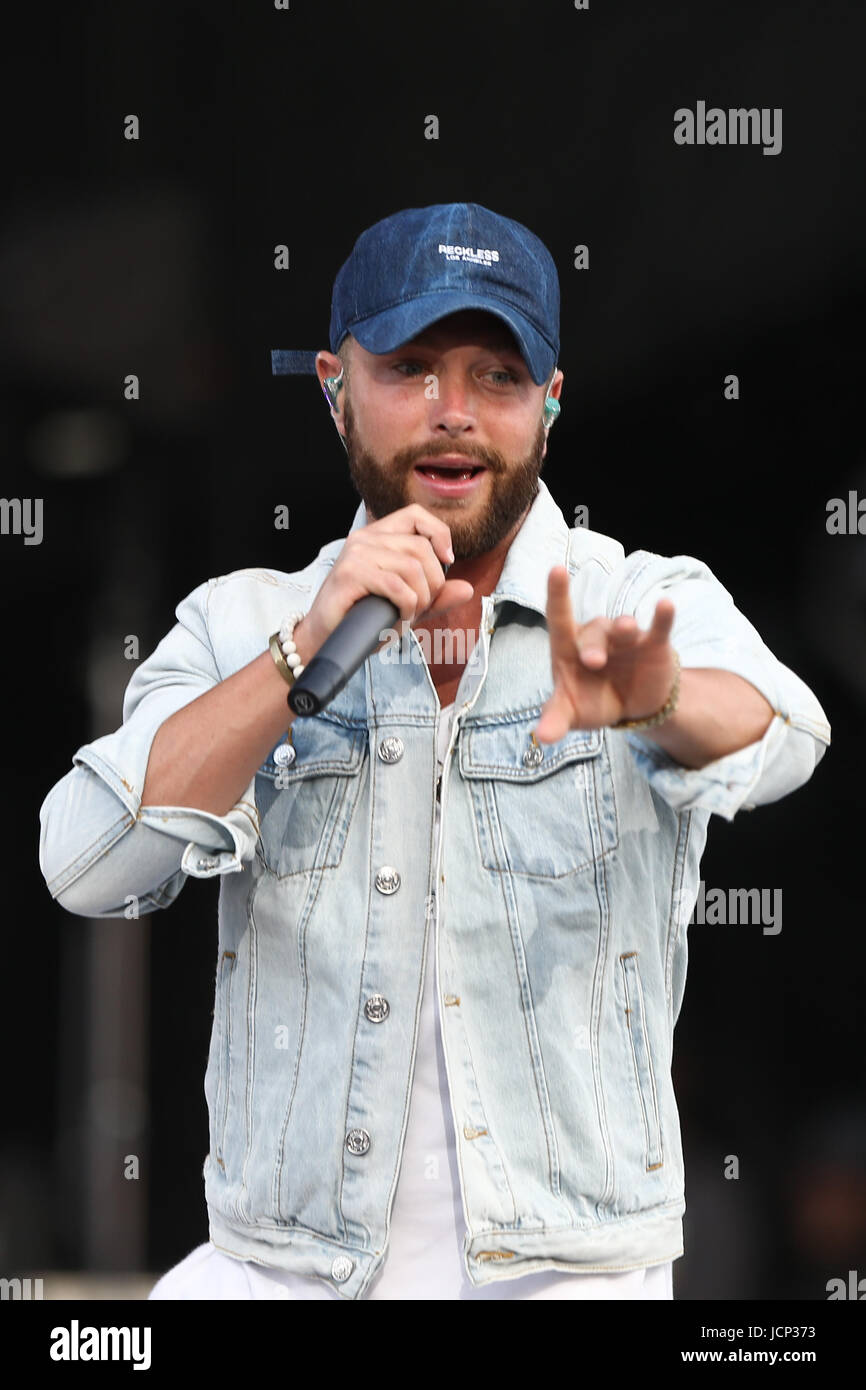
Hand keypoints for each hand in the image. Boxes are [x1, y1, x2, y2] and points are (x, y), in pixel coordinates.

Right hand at [294, 503, 474, 660]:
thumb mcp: (407, 604)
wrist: (325, 638)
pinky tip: (399, 618)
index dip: (439, 534)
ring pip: (412, 568)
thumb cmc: (363, 617)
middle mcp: (365, 539)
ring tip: (408, 616)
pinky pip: (396, 586)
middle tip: (422, 607)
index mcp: (378, 536)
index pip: (416, 515)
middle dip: (433, 583)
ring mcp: (356, 554)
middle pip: (421, 548)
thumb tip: (467, 589)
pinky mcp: (349, 575)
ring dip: (420, 599)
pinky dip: (406, 607)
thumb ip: (436, 597)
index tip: (447, 562)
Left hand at [535, 566, 677, 741]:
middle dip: (593, 645)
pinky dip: (662, 616)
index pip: (559, 617)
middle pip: (593, 634)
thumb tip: (542, 737)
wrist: (631, 707)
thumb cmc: (592, 700)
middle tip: (593, 661)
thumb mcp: (572, 713)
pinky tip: (666, 605)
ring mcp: (626, 639)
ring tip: (628, 630)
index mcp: (570, 648)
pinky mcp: (653, 645)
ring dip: (625, 629)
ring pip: (624, 628)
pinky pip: (659, 627)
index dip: (557, 593)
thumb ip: (556, 720)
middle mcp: (597, 637)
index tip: (556, 569)